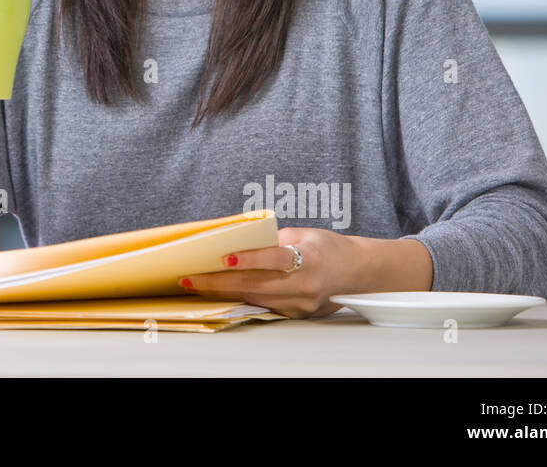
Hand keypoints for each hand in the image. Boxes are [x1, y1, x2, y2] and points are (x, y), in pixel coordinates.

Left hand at [176, 227, 363, 319]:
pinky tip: (220, 293)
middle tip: (191, 278)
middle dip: (219, 282)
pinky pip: (264, 306)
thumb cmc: (325, 246)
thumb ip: (271, 240)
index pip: (275, 258)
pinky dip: (240, 298)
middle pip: (256, 284)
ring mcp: (302, 302)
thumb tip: (236, 244)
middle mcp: (306, 283)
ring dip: (224, 292)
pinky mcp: (298, 313)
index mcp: (309, 257)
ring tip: (197, 285)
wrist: (356, 270)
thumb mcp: (301, 233)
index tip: (224, 258)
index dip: (249, 259)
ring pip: (255, 298)